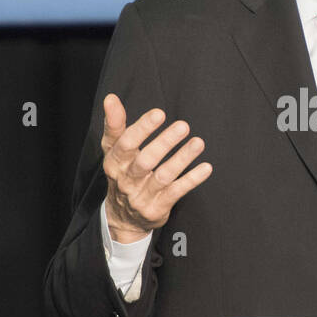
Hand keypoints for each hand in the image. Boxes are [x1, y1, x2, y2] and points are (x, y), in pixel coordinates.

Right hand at [101, 94, 211, 243]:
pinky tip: (206, 168)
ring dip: (182, 159)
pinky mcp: (157, 208)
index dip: (142, 128)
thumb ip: (114, 124)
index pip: (126, 143)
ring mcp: (142, 195)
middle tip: (183, 125)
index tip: (159, 113)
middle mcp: (126, 179)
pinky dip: (191, 180)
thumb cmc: (122, 173)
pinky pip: (176, 192)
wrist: (123, 218)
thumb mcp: (113, 150)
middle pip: (145, 160)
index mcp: (114, 162)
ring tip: (198, 142)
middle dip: (164, 142)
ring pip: (163, 176)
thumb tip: (111, 98)